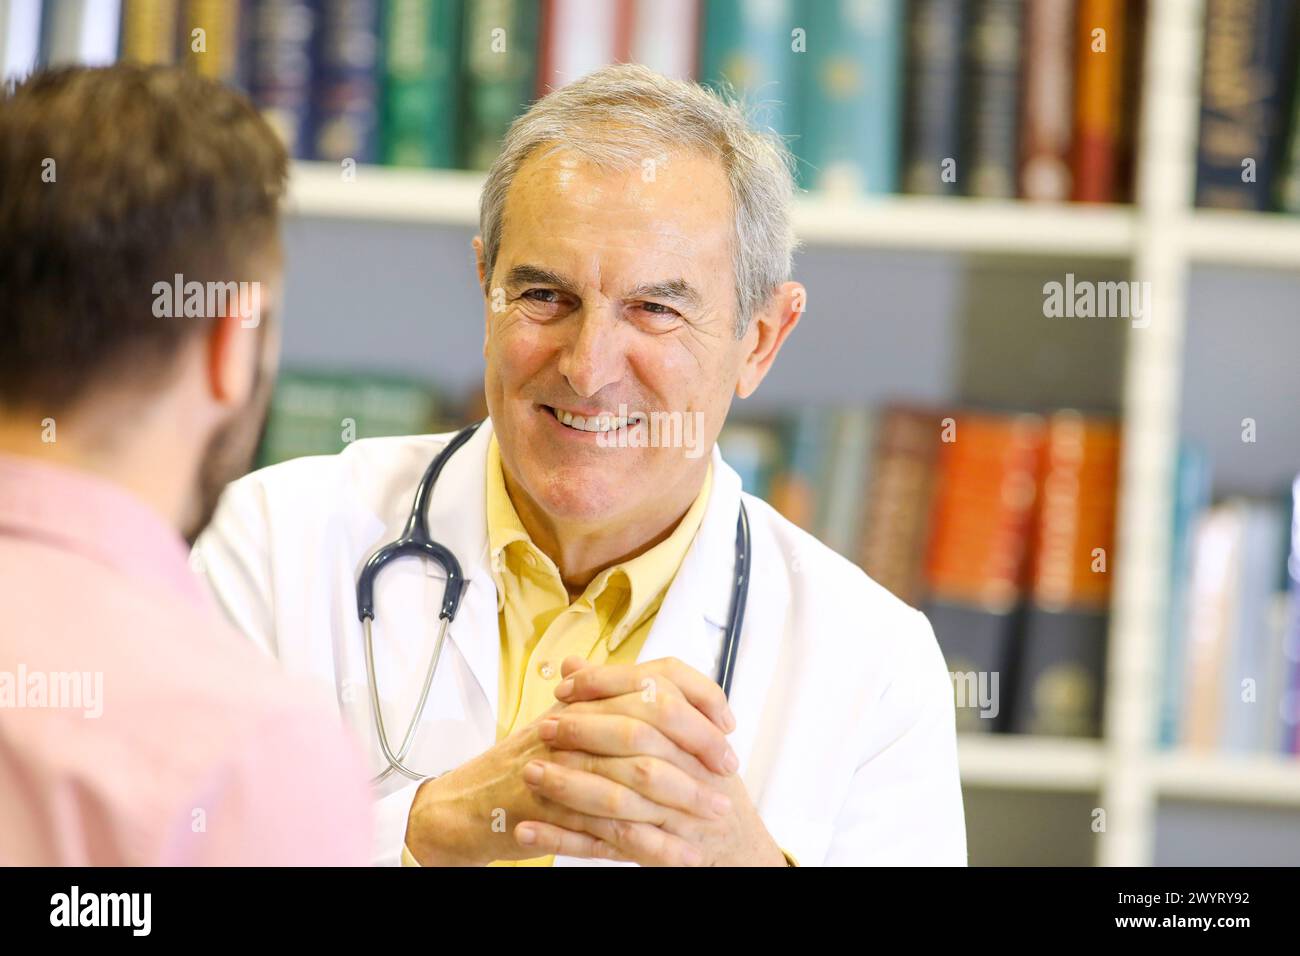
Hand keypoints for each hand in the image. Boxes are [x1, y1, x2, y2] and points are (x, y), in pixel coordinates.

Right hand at [402, 656, 739, 865]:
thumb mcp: (571, 724)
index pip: (652, 676)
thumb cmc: (522, 766)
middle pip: (648, 721)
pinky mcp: (547, 807)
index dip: (696, 694)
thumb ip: (615, 707)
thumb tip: (676, 696)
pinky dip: (649, 842)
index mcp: (586, 698)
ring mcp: (557, 763)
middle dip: (697, 747)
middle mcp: (572, 721)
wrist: (463, 804)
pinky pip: (606, 826)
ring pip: (632, 773)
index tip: (725, 722)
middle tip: (727, 770)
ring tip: (713, 813)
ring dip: (682, 796)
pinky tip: (679, 854)